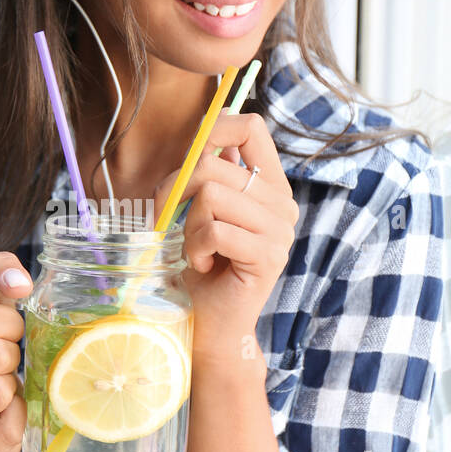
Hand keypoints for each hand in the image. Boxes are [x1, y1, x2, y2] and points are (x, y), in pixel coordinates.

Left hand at [152, 112, 298, 368]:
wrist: (210, 324)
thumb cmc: (199, 266)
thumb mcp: (199, 212)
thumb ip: (207, 176)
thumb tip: (201, 139)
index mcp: (268, 185)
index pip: (252, 128)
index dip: (216, 127)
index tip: (190, 152)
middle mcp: (281, 203)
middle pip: (215, 163)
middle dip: (176, 189)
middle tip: (169, 219)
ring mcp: (279, 230)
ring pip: (212, 196)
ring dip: (188, 226)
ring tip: (195, 249)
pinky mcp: (269, 256)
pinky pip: (215, 231)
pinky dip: (195, 248)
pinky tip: (201, 265)